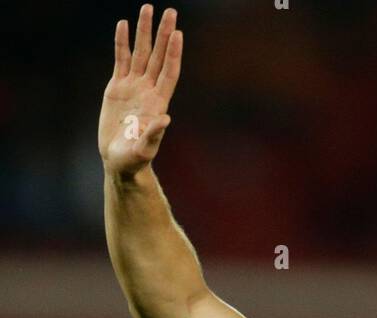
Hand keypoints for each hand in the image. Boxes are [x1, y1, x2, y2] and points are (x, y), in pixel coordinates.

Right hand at [99, 5, 182, 176]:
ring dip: (143, 31)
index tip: (177, 33)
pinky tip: (123, 25)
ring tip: (147, 9)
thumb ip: (154, 135)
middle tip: (169, 11)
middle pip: (157, 56)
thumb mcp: (144, 150)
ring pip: (140, 53)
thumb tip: (165, 119)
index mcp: (157, 103)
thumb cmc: (134, 160)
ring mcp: (133, 87)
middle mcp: (148, 90)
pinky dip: (122, 42)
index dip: (173, 53)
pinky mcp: (117, 87)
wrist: (118, 161)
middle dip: (163, 34)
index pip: (168, 72)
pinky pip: (121, 59)